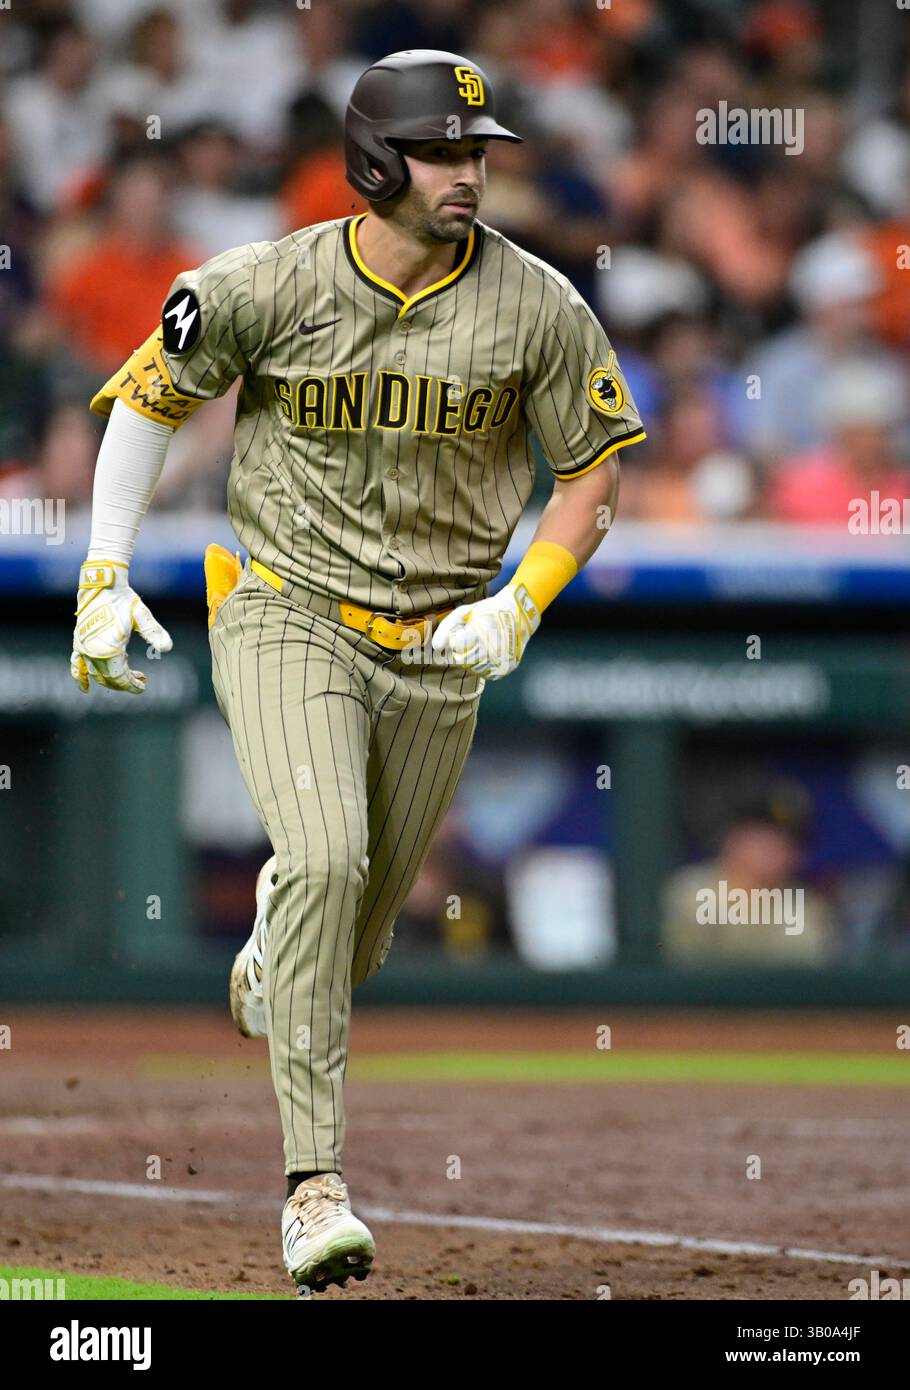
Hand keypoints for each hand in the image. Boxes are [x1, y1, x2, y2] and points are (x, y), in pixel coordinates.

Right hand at [70, 559, 172, 693]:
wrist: (102, 585)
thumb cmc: (123, 600)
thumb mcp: (142, 616)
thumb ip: (153, 633)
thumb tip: (166, 649)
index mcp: (109, 650)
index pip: (120, 678)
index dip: (132, 685)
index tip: (143, 685)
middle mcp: (93, 652)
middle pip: (109, 679)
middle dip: (125, 682)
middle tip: (141, 678)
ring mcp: (84, 648)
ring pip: (96, 674)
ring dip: (110, 679)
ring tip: (128, 674)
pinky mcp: (78, 642)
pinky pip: (76, 665)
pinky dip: (80, 678)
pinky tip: (85, 689)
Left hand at [430, 582, 539, 680]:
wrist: (519, 615)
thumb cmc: (487, 611)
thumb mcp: (464, 612)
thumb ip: (446, 628)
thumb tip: (436, 647)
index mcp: (483, 632)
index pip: (456, 646)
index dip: (456, 638)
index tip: (464, 631)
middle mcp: (493, 650)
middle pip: (461, 660)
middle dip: (461, 649)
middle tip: (472, 637)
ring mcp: (500, 662)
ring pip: (471, 668)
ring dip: (470, 658)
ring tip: (481, 643)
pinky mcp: (504, 670)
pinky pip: (483, 673)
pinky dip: (481, 664)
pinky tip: (487, 651)